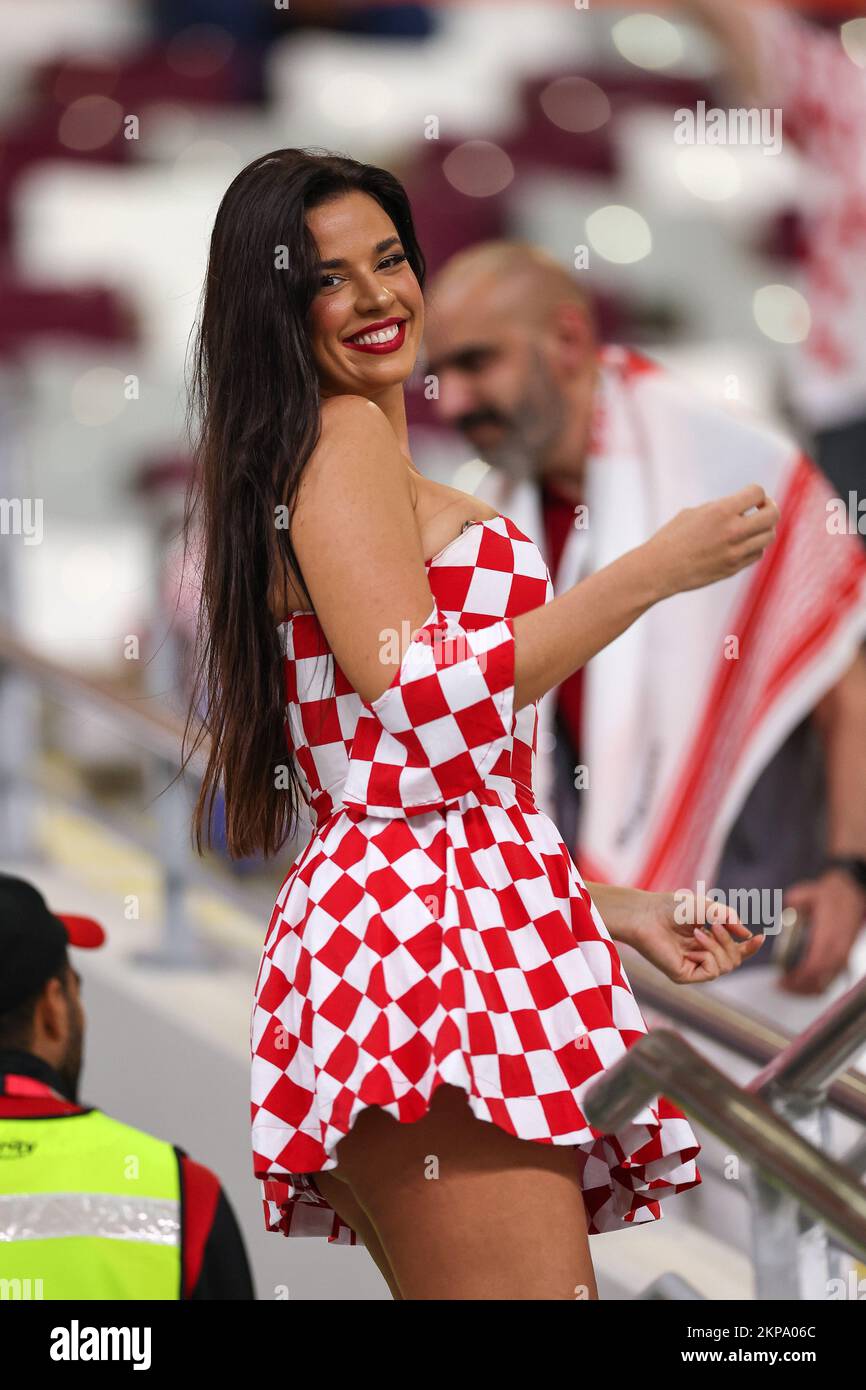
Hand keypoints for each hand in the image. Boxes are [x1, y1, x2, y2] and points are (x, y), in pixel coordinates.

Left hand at [630, 890, 764, 983]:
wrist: (647, 914)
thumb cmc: (671, 907)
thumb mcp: (707, 907)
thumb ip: (728, 918)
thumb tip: (747, 934)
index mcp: (706, 940)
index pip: (734, 950)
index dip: (749, 947)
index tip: (761, 937)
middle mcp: (700, 955)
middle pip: (734, 960)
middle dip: (732, 941)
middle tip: (717, 924)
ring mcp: (692, 966)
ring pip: (727, 966)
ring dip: (720, 945)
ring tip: (702, 930)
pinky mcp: (684, 975)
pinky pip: (713, 971)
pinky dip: (710, 953)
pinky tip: (695, 941)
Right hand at [646, 484, 778, 599]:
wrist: (659, 569)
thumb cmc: (671, 538)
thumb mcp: (694, 513)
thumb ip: (721, 508)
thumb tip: (741, 508)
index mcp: (721, 511)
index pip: (757, 493)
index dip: (756, 493)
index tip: (750, 498)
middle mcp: (732, 531)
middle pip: (772, 514)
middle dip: (769, 508)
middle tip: (761, 509)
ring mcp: (735, 552)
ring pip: (769, 536)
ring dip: (764, 528)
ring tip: (752, 527)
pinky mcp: (733, 568)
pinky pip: (757, 553)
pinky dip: (755, 546)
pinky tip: (743, 543)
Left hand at [779, 872, 865, 994]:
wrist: (854, 894)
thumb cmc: (832, 895)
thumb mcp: (811, 892)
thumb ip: (796, 898)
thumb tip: (785, 905)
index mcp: (828, 935)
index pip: (814, 965)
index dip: (798, 978)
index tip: (782, 980)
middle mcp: (837, 949)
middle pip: (819, 980)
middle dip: (798, 987)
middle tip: (780, 985)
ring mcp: (843, 955)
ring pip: (827, 983)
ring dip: (807, 990)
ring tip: (789, 987)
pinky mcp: (845, 958)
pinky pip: (832, 980)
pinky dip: (817, 986)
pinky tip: (804, 984)